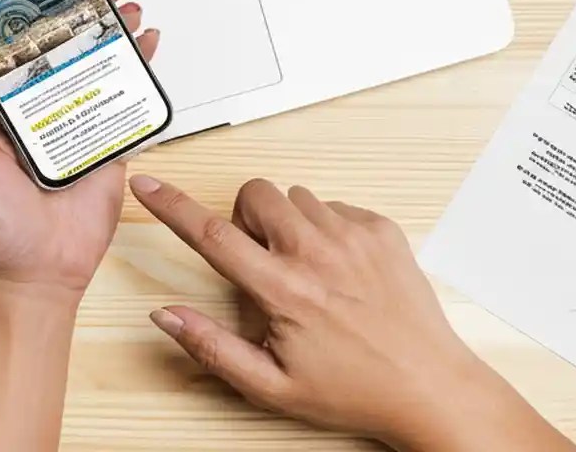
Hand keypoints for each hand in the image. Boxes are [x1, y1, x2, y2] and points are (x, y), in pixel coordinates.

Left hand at [0, 0, 158, 304]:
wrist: (38, 276)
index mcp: (2, 98)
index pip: (15, 29)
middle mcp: (41, 98)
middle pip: (64, 28)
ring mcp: (78, 113)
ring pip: (100, 51)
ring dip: (113, 14)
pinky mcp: (111, 136)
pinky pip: (130, 92)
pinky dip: (142, 62)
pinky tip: (147, 38)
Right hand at [130, 177, 575, 451]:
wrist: (426, 384)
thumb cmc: (353, 390)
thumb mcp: (271, 385)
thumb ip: (212, 347)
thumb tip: (166, 316)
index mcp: (284, 290)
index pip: (212, 235)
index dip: (172, 206)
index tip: (148, 185)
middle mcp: (318, 253)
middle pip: (256, 194)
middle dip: (245, 218)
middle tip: (260, 260)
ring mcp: (355, 236)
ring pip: (297, 197)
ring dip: (287, 222)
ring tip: (304, 269)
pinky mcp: (382, 230)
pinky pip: (337, 205)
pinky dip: (326, 226)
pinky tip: (338, 268)